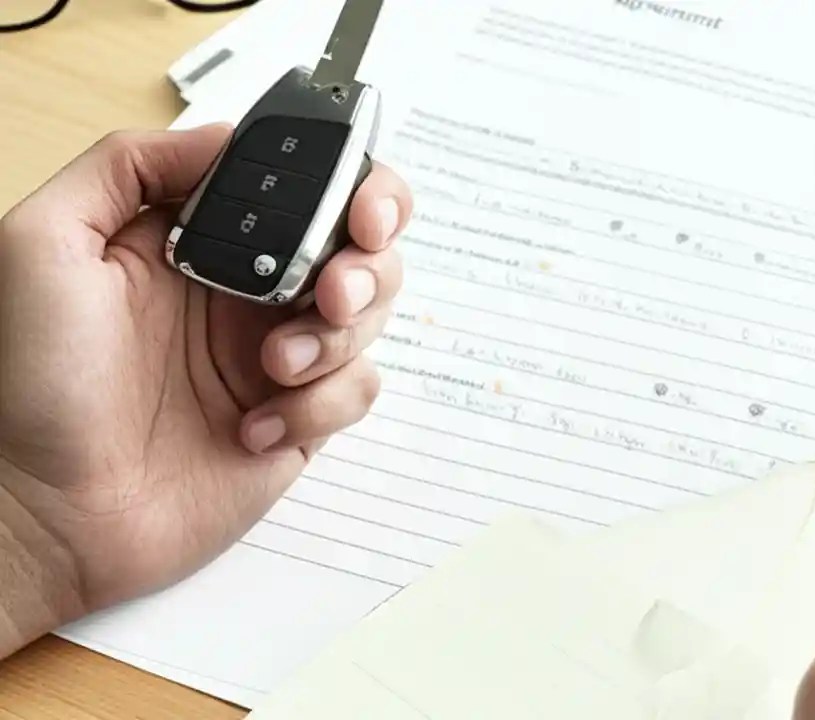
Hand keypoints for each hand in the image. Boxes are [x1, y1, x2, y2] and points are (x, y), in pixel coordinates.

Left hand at [0, 124, 409, 655]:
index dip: (352, 187)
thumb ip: (128, 166)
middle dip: (368, 263)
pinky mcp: (299, 422)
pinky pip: (357, 390)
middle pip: (362, 247)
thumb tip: (223, 139)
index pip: (305, 188)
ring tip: (275, 366)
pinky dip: (319, 404)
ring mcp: (278, 357)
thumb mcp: (43, 241)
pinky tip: (253, 427)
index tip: (359, 210)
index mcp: (204, 241)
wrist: (45, 512)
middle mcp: (249, 292)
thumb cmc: (27, 384)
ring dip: (337, 336)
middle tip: (332, 292)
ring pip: (369, 316)